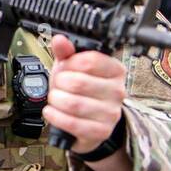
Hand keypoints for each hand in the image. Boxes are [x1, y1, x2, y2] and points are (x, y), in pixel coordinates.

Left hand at [43, 35, 127, 153]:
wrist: (85, 120)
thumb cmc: (81, 91)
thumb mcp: (72, 68)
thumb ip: (66, 52)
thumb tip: (60, 39)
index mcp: (115, 70)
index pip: (90, 60)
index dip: (69, 63)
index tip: (65, 67)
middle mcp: (117, 91)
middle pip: (78, 82)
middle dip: (59, 84)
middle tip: (58, 86)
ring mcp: (111, 113)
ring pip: (73, 103)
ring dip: (56, 101)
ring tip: (56, 99)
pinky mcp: (101, 131)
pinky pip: (71, 123)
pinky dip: (55, 116)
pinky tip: (53, 112)